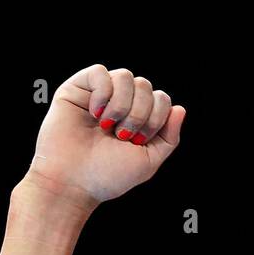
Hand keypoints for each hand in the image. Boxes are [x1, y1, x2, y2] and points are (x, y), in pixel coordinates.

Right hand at [25, 63, 185, 206]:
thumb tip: (180, 108)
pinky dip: (102, 94)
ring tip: (107, 127)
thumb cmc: (108, 175)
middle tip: (122, 137)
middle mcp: (120, 104)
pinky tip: (94, 114)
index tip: (138, 141)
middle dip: (139, 114)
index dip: (156, 118)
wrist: (73, 182)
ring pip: (125, 76)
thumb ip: (168, 138)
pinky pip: (100, 72)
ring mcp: (100, 95)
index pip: (161, 99)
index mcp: (138, 120)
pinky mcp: (78, 88)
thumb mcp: (148, 161)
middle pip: (145, 86)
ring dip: (121, 105)